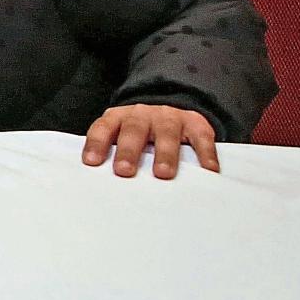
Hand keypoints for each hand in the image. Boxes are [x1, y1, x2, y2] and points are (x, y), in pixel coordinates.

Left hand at [83, 104, 217, 178]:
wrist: (172, 114)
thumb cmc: (141, 136)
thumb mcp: (122, 137)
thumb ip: (113, 153)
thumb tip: (101, 184)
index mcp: (119, 118)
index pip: (104, 128)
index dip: (97, 143)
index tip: (91, 163)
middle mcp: (143, 115)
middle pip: (133, 130)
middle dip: (128, 151)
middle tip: (124, 171)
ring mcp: (170, 118)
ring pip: (166, 133)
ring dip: (164, 153)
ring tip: (162, 174)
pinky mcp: (196, 125)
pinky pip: (201, 138)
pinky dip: (205, 154)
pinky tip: (207, 170)